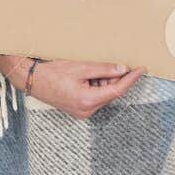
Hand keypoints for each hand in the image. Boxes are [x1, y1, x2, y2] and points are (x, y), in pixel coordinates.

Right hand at [0, 54, 144, 119]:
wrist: (33, 81)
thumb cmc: (53, 73)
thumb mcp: (80, 67)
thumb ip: (103, 69)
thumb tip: (122, 69)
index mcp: (88, 101)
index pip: (117, 89)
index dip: (131, 79)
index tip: (141, 70)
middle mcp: (87, 110)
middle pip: (110, 93)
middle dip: (115, 78)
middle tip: (114, 63)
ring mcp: (82, 111)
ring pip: (103, 94)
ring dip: (104, 81)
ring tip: (92, 68)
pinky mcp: (79, 109)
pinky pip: (95, 97)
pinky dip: (97, 86)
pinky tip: (89, 75)